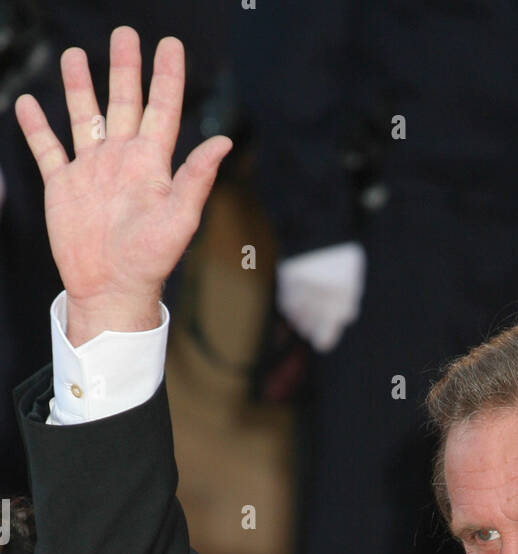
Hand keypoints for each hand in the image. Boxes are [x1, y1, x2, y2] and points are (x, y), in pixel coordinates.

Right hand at [14, 26, 231, 344]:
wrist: (111, 290)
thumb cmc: (150, 261)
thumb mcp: (180, 219)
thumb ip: (197, 177)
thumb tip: (224, 141)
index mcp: (151, 164)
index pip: (162, 109)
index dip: (167, 77)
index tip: (170, 45)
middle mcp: (121, 161)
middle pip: (122, 103)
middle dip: (124, 68)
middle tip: (125, 33)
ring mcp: (91, 171)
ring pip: (83, 117)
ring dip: (78, 86)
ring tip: (73, 55)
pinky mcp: (63, 187)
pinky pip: (47, 150)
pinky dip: (36, 127)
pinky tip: (28, 104)